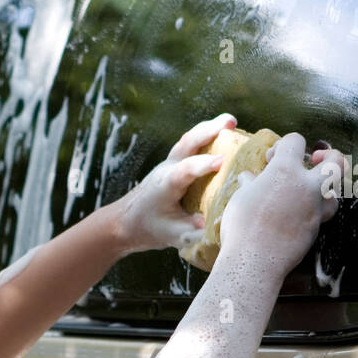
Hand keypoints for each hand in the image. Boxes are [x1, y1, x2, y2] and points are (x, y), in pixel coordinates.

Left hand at [111, 113, 237, 255]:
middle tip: (230, 122)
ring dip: (209, 128)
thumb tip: (206, 225)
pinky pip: (190, 144)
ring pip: (188, 139)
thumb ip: (187, 233)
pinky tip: (222, 130)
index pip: (184, 170)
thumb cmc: (149, 228)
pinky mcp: (174, 163)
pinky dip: (206, 134)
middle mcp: (167, 169)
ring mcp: (169, 163)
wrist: (127, 220)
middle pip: (186, 144)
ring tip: (230, 120)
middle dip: (208, 131)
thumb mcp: (168, 236)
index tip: (221, 161)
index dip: (202, 165)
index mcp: (165, 185)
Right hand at [218, 132, 347, 276]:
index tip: (272, 157)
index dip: (284, 145)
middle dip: (329, 157)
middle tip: (314, 161)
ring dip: (324, 189)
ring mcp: (315, 209)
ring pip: (334, 193)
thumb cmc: (242, 226)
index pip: (295, 141)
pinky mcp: (315, 229)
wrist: (253, 260)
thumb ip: (251, 184)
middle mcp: (306, 186)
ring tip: (306, 192)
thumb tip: (249, 178)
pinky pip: (321, 215)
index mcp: (285, 171)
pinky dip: (312, 211)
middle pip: (335, 163)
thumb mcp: (240, 199)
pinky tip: (297, 215)